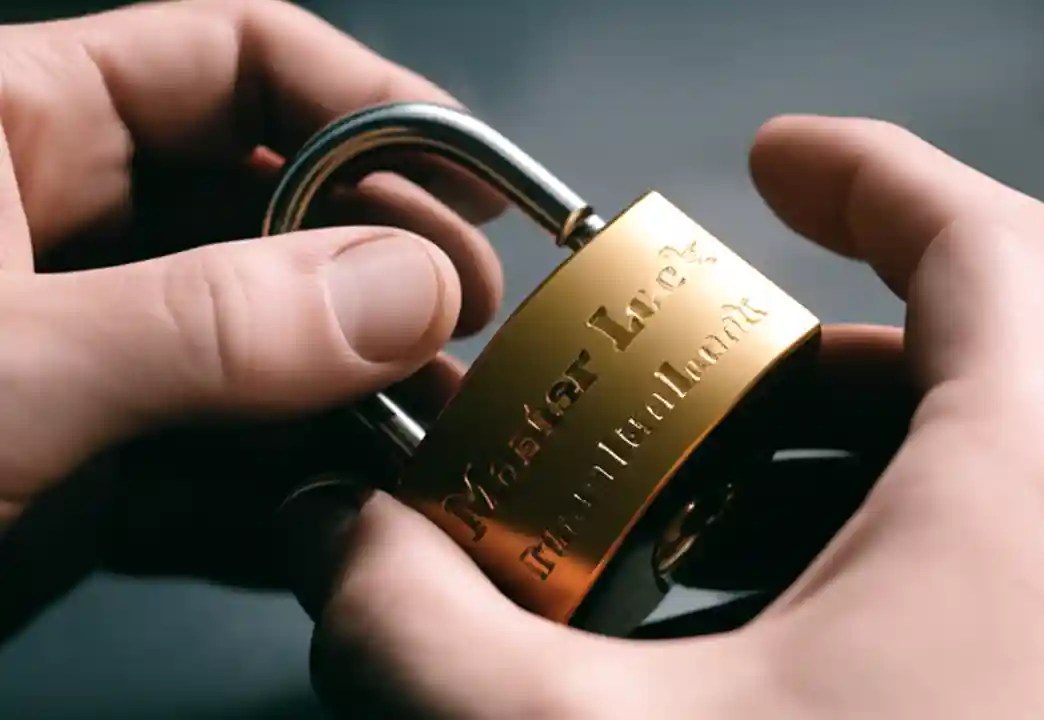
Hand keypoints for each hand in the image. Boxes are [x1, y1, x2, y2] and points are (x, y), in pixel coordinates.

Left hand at [0, 0, 505, 636]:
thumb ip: (211, 326)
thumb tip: (407, 291)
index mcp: (8, 125)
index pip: (237, 58)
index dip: (375, 105)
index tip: (477, 178)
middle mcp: (55, 221)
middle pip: (270, 193)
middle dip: (381, 251)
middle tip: (468, 316)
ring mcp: (78, 340)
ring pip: (258, 323)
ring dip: (355, 372)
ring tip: (438, 419)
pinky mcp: (82, 448)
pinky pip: (219, 434)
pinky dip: (291, 466)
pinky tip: (349, 494)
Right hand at [280, 116, 1043, 717]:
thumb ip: (424, 630)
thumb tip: (339, 543)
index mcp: (1030, 503)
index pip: (986, 247)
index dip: (867, 173)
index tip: (766, 163)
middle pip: (968, 374)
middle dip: (808, 363)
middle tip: (687, 389)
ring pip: (980, 498)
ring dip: (835, 486)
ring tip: (703, 533)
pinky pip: (992, 603)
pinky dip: (876, 586)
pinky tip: (764, 659)